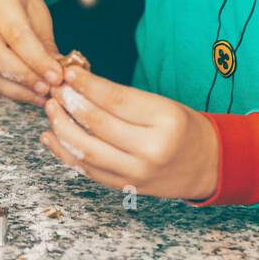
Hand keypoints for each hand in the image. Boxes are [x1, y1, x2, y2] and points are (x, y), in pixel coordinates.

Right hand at [0, 0, 63, 106]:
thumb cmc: (14, 0)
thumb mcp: (36, 11)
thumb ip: (44, 43)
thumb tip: (56, 74)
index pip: (16, 34)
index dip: (37, 60)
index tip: (56, 76)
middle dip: (24, 78)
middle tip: (46, 89)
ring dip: (13, 91)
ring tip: (37, 95)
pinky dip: (1, 91)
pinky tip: (20, 92)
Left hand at [39, 65, 219, 200]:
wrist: (207, 165)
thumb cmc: (183, 128)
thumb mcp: (164, 105)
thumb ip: (125, 98)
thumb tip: (80, 83)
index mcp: (166, 120)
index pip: (117, 100)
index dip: (88, 85)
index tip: (69, 73)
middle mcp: (152, 149)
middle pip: (99, 124)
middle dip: (70, 103)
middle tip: (55, 88)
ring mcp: (138, 172)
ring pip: (88, 150)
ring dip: (62, 127)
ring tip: (51, 109)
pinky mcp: (127, 187)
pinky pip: (88, 170)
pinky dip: (65, 153)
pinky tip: (51, 136)